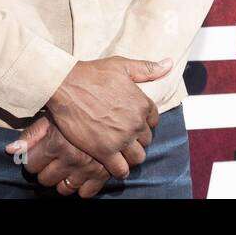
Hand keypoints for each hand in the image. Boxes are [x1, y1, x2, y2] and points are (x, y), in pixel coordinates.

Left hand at [5, 113, 111, 196]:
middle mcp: (71, 158)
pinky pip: (86, 193)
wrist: (111, 105)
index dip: (33, 158)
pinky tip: (81, 173)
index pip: (30, 165)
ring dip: (62, 179)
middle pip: (45, 180)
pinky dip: (82, 186)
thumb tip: (10, 151)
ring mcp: (88, 168)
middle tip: (54, 158)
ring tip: (66, 165)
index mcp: (57, 142)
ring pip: (63, 189)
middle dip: (46, 170)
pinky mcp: (103, 174)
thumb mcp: (52, 117)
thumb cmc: (78, 109)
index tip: (39, 151)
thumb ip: (31, 135)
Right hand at [44, 55, 169, 179]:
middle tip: (123, 137)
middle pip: (146, 141)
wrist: (66, 85)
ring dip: (131, 156)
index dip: (143, 123)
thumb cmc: (92, 74)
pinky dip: (120, 170)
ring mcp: (121, 139)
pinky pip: (121, 170)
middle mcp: (135, 123)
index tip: (132, 123)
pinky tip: (113, 164)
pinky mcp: (104, 151)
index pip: (153, 122)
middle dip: (137, 140)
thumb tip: (169, 64)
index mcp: (142, 104)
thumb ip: (148, 69)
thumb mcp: (123, 66)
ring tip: (120, 152)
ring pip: (137, 157)